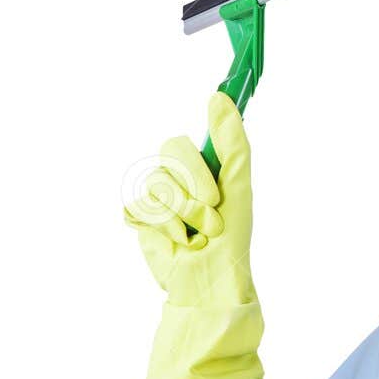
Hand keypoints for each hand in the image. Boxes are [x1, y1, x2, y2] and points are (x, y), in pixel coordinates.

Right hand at [124, 92, 263, 378]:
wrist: (210, 281)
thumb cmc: (232, 239)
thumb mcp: (238, 188)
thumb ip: (232, 144)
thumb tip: (218, 96)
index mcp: (206, 166)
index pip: (195, 134)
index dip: (207, 127)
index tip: (217, 109)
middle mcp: (180, 176)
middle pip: (172, 148)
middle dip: (195, 179)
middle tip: (212, 204)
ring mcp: (158, 196)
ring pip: (158, 180)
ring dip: (184, 210)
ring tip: (199, 234)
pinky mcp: (141, 217)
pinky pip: (143, 205)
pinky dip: (166, 225)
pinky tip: (179, 241)